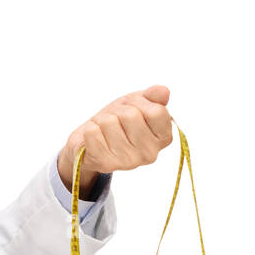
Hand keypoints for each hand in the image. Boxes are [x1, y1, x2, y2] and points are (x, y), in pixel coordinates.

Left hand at [58, 85, 175, 196]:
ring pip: (109, 122)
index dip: (139, 102)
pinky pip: (92, 132)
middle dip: (118, 110)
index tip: (133, 108)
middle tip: (115, 119)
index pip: (156, 111)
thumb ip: (153, 96)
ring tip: (105, 129)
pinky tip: (96, 137)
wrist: (91, 142)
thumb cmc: (118, 121)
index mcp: (163, 138)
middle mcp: (150, 154)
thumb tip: (163, 91)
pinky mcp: (106, 164)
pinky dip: (91, 128)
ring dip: (102, 119)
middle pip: (131, 115)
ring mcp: (128, 162)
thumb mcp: (138, 103)